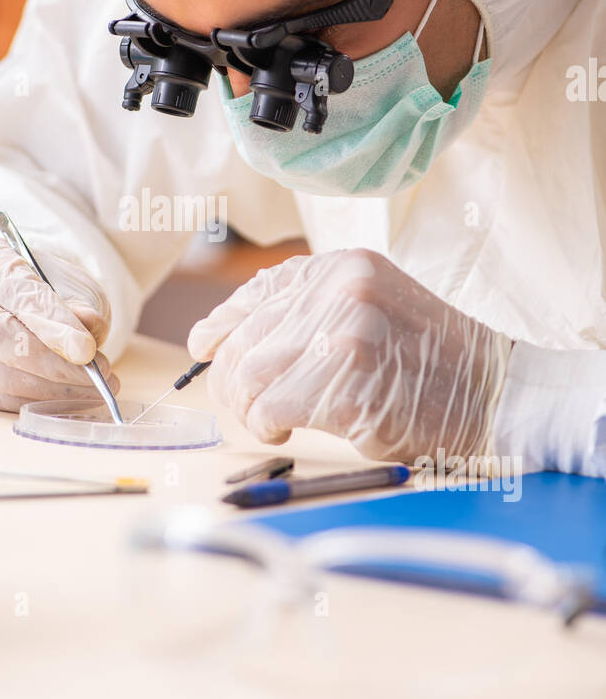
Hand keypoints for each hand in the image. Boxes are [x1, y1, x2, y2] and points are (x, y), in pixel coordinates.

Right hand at [0, 238, 119, 411]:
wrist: (12, 299)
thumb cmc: (44, 287)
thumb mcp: (71, 281)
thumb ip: (80, 302)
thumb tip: (88, 329)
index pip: (15, 290)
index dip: (51, 323)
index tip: (86, 348)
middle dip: (50, 363)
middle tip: (95, 375)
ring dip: (47, 389)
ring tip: (91, 389)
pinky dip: (32, 402)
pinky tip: (65, 399)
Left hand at [187, 249, 511, 459]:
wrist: (494, 391)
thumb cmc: (431, 362)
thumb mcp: (371, 308)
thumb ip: (310, 312)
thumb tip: (222, 338)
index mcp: (341, 266)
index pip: (256, 291)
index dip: (221, 324)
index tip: (204, 346)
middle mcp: (336, 290)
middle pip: (243, 339)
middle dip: (232, 381)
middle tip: (247, 405)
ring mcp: (340, 333)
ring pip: (246, 376)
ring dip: (249, 408)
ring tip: (272, 421)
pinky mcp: (342, 383)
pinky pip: (269, 409)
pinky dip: (268, 427)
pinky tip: (287, 432)